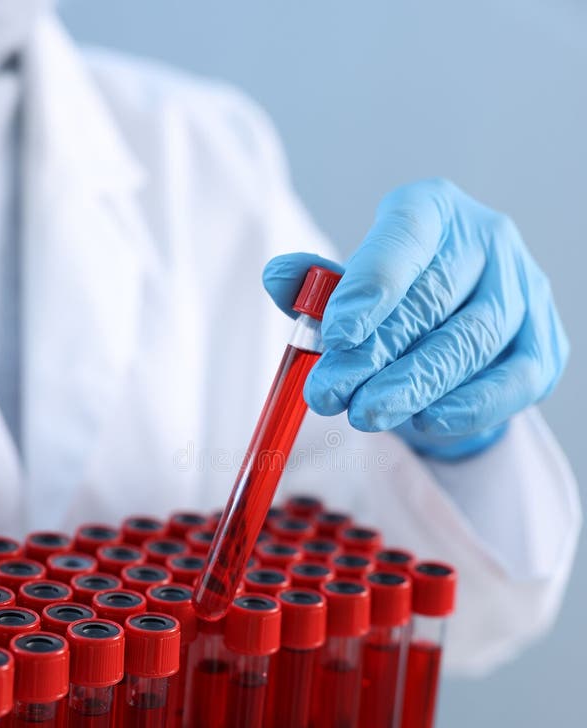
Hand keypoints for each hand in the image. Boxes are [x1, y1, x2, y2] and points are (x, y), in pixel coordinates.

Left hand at [263, 178, 568, 459]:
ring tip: (365, 414)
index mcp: (433, 210)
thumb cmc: (395, 300)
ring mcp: (523, 290)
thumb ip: (315, 286)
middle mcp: (488, 240)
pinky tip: (427, 420)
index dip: (372, 286)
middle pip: (434, 298)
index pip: (406, 238)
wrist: (455, 324)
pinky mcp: (543, 344)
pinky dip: (470, 405)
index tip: (338, 332)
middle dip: (375, 353)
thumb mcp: (348, 286)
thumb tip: (280, 277)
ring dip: (414, 384)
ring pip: (471, 341)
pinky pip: (512, 380)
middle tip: (330, 393)